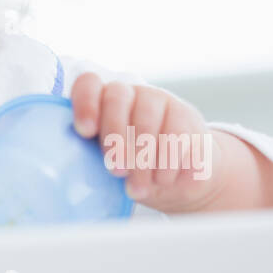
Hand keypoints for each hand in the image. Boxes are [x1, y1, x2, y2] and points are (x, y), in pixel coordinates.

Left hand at [70, 72, 224, 212]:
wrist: (180, 178)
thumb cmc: (133, 169)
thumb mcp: (111, 163)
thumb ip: (97, 156)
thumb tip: (86, 167)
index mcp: (101, 100)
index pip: (89, 84)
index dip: (85, 103)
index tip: (85, 131)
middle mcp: (130, 93)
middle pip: (117, 98)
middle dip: (115, 137)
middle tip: (117, 170)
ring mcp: (160, 101)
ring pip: (147, 120)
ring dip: (142, 160)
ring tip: (139, 187)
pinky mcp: (187, 116)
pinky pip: (177, 137)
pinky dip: (167, 164)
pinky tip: (163, 180)